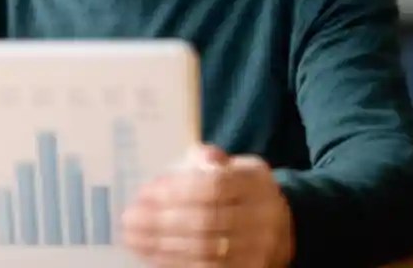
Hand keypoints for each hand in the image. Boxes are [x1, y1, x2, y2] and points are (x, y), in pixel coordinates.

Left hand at [121, 145, 294, 266]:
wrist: (282, 228)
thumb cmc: (244, 191)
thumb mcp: (236, 167)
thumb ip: (212, 159)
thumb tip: (198, 154)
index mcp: (255, 182)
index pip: (214, 186)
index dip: (178, 190)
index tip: (146, 192)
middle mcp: (262, 216)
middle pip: (205, 221)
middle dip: (161, 220)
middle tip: (129, 218)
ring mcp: (258, 248)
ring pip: (204, 249)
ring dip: (161, 244)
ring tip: (133, 237)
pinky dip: (174, 262)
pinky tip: (152, 254)